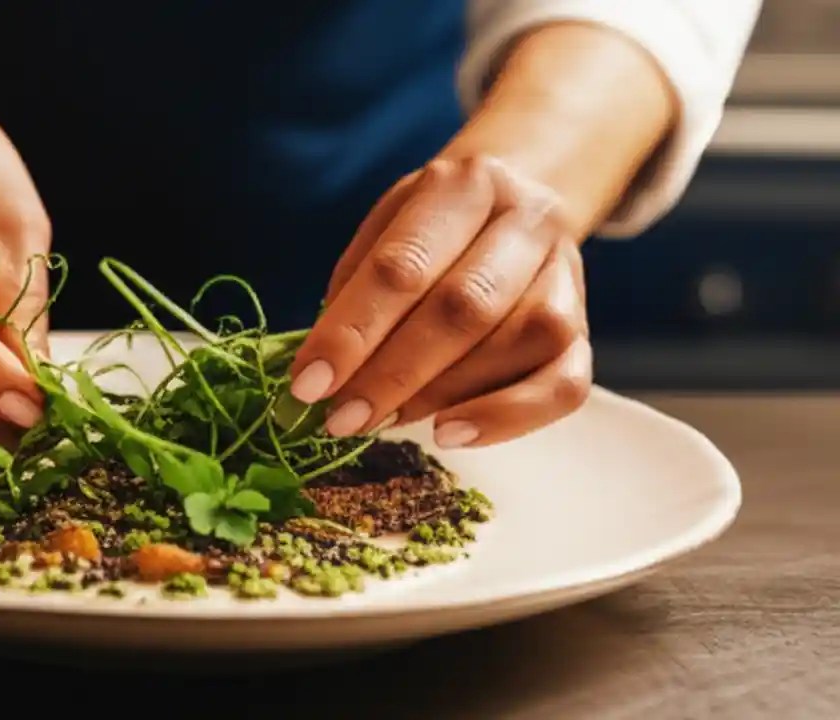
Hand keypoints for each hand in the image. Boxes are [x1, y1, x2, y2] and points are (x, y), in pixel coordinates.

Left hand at [289, 156, 590, 447]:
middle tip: (342, 419)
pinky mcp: (585, 329)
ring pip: (518, 343)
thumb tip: (320, 372)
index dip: (351, 331)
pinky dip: (507, 418)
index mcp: (463, 186)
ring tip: (384, 420)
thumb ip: (354, 290)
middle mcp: (525, 221)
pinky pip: (566, 384)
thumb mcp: (386, 230)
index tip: (308, 384)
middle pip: (462, 307)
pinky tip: (451, 434)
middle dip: (392, 373)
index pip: (403, 265)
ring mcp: (565, 274)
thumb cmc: (433, 231)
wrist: (519, 201)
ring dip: (441, 395)